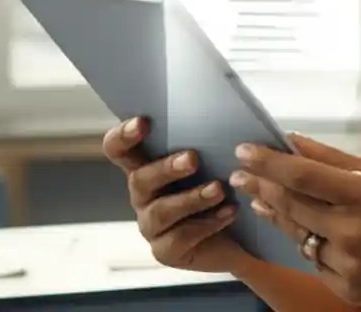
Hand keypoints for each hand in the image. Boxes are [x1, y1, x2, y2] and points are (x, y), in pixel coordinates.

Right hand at [102, 117, 249, 273]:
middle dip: (165, 168)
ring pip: (160, 211)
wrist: (241, 235)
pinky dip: (208, 223)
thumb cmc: (223, 187)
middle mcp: (143, 195)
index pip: (119, 149)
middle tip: (193, 158)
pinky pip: (181, 237)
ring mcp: (151, 225)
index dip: (123, 136)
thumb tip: (220, 109)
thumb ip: (208, 139)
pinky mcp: (166, 250)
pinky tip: (230, 212)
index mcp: (147, 166)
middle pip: (140, 179)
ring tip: (218, 189)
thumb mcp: (216, 160)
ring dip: (190, 198)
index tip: (143, 122)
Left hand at [230, 134, 360, 308]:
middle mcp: (354, 231)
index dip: (269, 162)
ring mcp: (349, 263)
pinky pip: (314, 263)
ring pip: (298, 236)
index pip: (304, 175)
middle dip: (261, 187)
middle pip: (292, 205)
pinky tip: (312, 233)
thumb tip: (293, 140)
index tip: (244, 149)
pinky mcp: (347, 288)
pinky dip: (310, 246)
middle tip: (241, 175)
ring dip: (278, 217)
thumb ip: (335, 160)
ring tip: (263, 201)